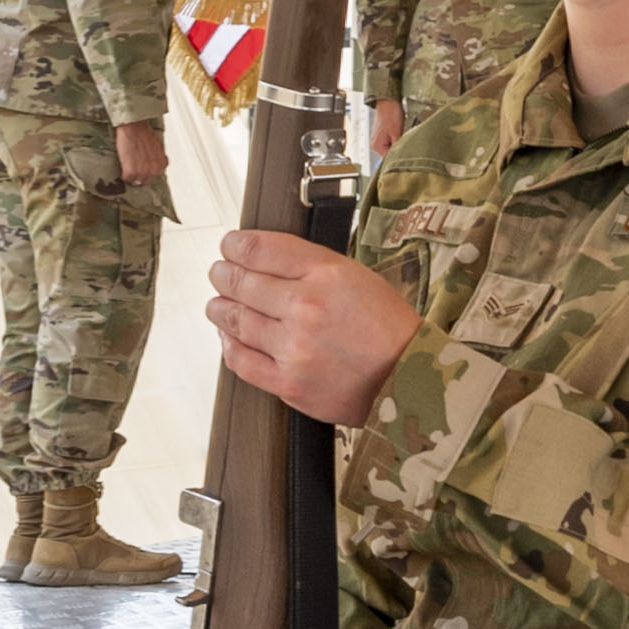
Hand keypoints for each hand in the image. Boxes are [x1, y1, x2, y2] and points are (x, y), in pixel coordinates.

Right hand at [113, 119, 166, 186]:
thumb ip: (156, 158)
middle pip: (145, 180)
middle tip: (132, 168)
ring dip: (131, 175)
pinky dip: (123, 174)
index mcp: (162, 164)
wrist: (135, 127)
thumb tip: (151, 163)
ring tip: (127, 166)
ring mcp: (143, 172)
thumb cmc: (144, 133)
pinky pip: (126, 178)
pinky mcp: (131, 172)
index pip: (154, 175)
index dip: (146, 171)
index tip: (141, 168)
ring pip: (136, 181)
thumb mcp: (157, 147)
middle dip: (139, 175)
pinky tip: (123, 166)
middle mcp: (155, 170)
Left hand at [208, 228, 420, 425]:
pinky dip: (228, 344)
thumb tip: (262, 258)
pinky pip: (240, 360)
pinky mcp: (288, 383)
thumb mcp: (357, 276)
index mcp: (326, 275)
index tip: (230, 246)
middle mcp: (306, 309)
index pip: (261, 249)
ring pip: (234, 319)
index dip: (236, 245)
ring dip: (220, 308)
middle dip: (223, 274)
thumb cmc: (388, 328)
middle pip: (241, 282)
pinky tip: (229, 337)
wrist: (410, 378)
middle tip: (219, 273)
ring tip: (219, 304)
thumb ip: (309, 265)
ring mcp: (294, 348)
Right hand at [369, 99, 403, 160]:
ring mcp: (378, 140)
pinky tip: (399, 133)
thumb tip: (401, 157)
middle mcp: (375, 145)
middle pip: (390, 154)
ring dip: (398, 144)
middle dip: (398, 150)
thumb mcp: (397, 134)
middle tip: (406, 143)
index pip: (389, 160)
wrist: (388, 102)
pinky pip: (390, 142)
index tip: (407, 154)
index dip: (399, 156)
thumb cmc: (391, 115)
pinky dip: (396, 140)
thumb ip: (397, 148)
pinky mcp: (382, 136)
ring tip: (402, 135)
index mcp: (376, 146)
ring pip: (391, 148)